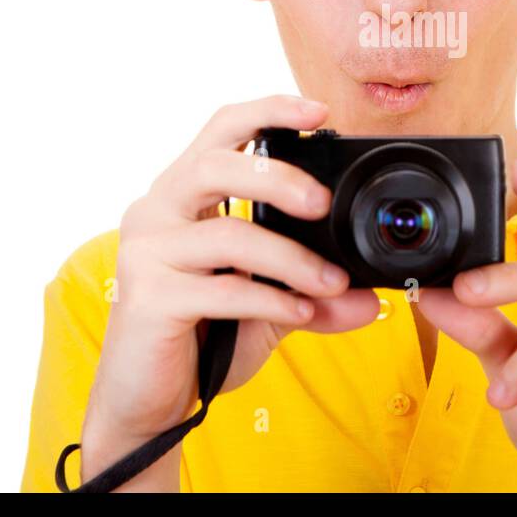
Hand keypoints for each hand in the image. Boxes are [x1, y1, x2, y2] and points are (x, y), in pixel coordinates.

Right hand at [82, 95, 379, 473]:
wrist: (146, 405)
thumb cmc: (200, 341)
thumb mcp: (267, 311)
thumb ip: (313, 296)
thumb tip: (371, 298)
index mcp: (182, 197)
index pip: (221, 132)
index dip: (268, 112)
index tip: (319, 112)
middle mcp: (156, 212)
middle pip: (216, 165)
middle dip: (279, 178)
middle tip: (324, 203)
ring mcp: (146, 253)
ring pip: (229, 235)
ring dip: (292, 259)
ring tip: (332, 283)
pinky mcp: (146, 297)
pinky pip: (223, 289)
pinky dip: (271, 300)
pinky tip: (300, 312)